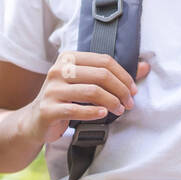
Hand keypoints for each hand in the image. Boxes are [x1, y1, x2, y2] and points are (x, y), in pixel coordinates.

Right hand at [26, 51, 150, 143]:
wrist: (35, 121)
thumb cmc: (66, 99)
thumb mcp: (86, 83)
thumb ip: (113, 74)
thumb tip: (145, 67)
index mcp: (69, 58)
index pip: (105, 61)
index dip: (124, 75)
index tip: (134, 90)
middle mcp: (59, 70)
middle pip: (101, 75)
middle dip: (121, 90)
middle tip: (130, 103)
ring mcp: (52, 89)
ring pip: (91, 91)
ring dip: (112, 102)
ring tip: (120, 110)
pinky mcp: (48, 109)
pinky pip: (76, 109)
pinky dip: (94, 112)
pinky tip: (104, 115)